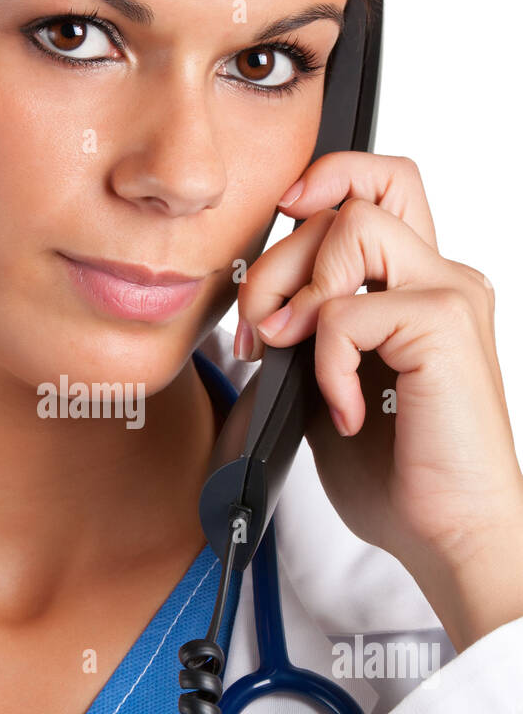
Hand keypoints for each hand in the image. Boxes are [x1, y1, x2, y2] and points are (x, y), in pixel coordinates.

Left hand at [234, 151, 522, 651]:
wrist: (453, 534)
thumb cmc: (404, 476)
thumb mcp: (333, 391)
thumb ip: (310, 338)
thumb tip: (260, 311)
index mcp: (419, 287)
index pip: (383, 183)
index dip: (327, 179)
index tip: (282, 219)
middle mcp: (442, 278)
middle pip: (354, 194)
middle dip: (278, 257)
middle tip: (259, 329)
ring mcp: (449, 296)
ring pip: (354, 225)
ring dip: (297, 290)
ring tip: (294, 354)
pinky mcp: (445, 326)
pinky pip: (348, 309)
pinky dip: (326, 362)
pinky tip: (347, 411)